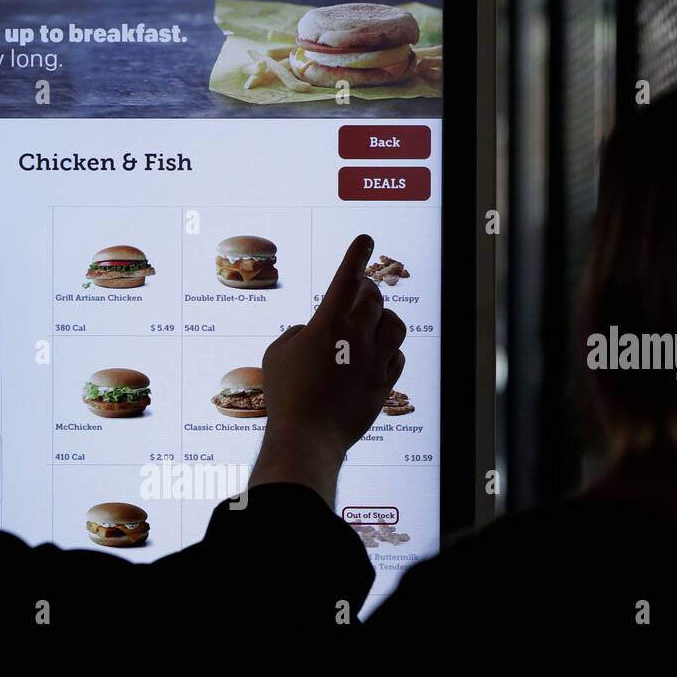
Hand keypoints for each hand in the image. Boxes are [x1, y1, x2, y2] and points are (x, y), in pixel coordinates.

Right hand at [249, 235, 405, 504]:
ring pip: (395, 324)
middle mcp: (356, 337)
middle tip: (361, 292)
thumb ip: (297, 334)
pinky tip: (379, 356)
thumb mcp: (278, 354)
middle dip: (367, 290)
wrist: (308, 436)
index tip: (366, 239)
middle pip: (374, 298)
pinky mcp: (384, 384)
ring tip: (374, 323)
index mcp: (327, 324)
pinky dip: (390, 351)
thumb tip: (311, 333)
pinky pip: (398, 357)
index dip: (356, 255)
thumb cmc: (286, 395)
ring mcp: (374, 361)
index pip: (346, 279)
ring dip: (384, 318)